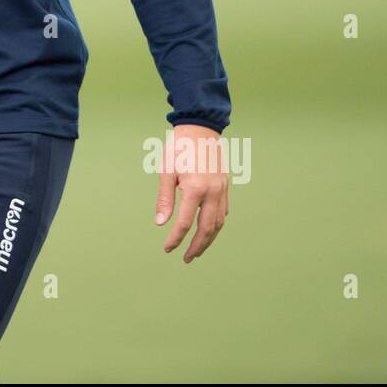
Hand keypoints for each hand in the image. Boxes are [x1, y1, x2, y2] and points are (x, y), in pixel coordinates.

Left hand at [155, 123, 228, 262]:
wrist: (201, 128)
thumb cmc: (179, 148)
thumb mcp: (167, 171)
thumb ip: (165, 198)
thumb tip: (161, 223)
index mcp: (195, 189)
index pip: (185, 223)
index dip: (176, 239)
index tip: (167, 248)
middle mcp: (212, 192)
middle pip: (207, 229)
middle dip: (197, 247)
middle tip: (186, 259)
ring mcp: (222, 190)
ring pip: (218, 223)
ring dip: (208, 240)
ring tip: (197, 251)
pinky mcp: (225, 186)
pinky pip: (223, 212)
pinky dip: (216, 225)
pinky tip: (209, 230)